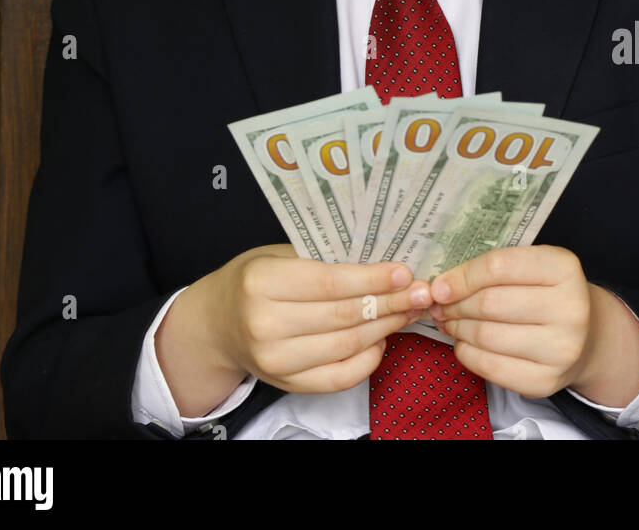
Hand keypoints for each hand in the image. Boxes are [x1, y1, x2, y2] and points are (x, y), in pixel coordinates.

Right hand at [196, 243, 432, 394]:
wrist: (217, 323)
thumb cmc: (254, 279)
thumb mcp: (278, 255)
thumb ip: (323, 259)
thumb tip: (382, 263)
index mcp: (262, 282)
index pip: (330, 283)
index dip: (372, 279)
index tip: (404, 272)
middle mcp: (265, 324)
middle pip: (343, 316)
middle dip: (389, 303)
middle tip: (421, 293)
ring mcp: (275, 361)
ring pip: (346, 347)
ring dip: (385, 328)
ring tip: (408, 311)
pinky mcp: (286, 384)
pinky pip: (338, 377)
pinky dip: (368, 360)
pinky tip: (382, 339)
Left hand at [427, 245, 638, 405]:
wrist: (587, 337)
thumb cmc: (547, 293)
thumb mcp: (532, 267)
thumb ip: (493, 269)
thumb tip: (441, 288)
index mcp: (563, 268)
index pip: (499, 267)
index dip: (462, 276)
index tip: (439, 285)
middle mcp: (570, 308)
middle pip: (489, 304)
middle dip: (455, 304)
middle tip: (439, 305)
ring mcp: (561, 349)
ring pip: (486, 336)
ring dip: (457, 328)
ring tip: (448, 321)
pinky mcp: (547, 381)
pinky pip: (491, 368)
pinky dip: (467, 354)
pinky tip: (464, 343)